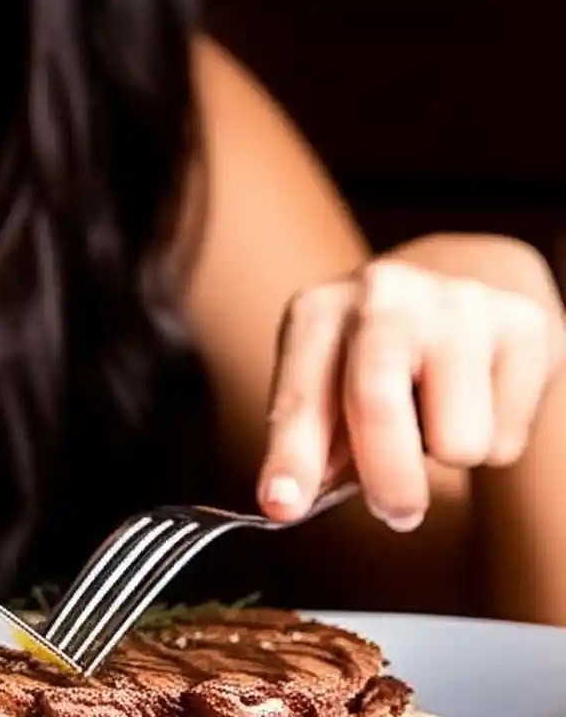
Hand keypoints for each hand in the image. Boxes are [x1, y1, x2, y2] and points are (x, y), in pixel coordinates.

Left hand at [258, 259, 564, 530]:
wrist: (465, 288)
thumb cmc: (379, 360)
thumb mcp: (328, 387)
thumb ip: (312, 444)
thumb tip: (290, 502)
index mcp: (317, 314)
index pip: (301, 398)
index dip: (292, 458)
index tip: (282, 505)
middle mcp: (382, 295)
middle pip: (377, 401)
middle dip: (386, 478)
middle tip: (396, 514)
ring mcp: (456, 303)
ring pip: (458, 440)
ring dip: (447, 456)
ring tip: (437, 422)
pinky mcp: (521, 324)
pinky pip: (505, 436)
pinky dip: (491, 440)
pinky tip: (478, 399)